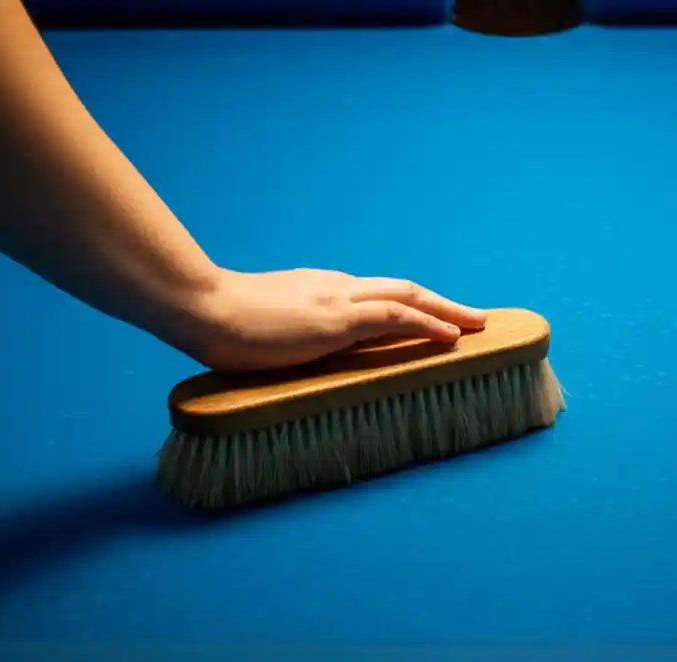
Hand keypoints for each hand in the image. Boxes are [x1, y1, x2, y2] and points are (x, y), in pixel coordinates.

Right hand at [169, 268, 487, 371]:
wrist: (199, 306)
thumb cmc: (217, 323)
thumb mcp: (261, 329)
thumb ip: (285, 338)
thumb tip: (290, 359)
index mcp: (318, 290)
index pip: (375, 295)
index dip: (410, 305)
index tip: (433, 316)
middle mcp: (335, 287)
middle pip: (402, 288)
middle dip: (441, 302)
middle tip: (473, 317)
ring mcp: (337, 299)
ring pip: (408, 297)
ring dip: (447, 310)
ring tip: (477, 325)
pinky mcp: (336, 319)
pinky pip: (395, 317)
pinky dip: (428, 323)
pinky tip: (451, 336)